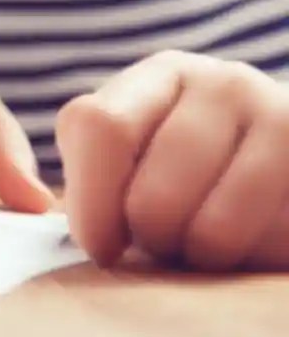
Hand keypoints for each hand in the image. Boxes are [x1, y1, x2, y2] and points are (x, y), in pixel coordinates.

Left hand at [57, 51, 288, 270]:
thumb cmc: (206, 178)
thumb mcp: (145, 158)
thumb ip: (99, 174)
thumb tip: (69, 225)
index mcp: (159, 77)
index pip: (97, 127)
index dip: (90, 205)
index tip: (102, 247)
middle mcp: (220, 82)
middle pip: (151, 198)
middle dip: (152, 242)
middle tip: (170, 242)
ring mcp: (277, 113)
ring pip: (210, 232)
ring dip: (202, 258)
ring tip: (213, 242)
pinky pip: (266, 243)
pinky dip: (253, 259)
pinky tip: (259, 238)